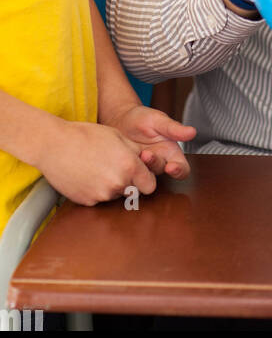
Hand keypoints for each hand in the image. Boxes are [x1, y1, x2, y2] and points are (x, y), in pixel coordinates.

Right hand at [36, 121, 158, 206]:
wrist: (55, 145)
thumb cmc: (86, 136)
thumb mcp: (118, 136)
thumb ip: (136, 152)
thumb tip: (146, 162)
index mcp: (129, 166)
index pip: (150, 185)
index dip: (146, 179)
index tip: (141, 174)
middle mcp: (117, 184)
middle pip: (133, 192)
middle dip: (130, 182)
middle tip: (115, 167)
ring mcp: (101, 195)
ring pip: (115, 195)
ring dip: (112, 185)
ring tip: (98, 167)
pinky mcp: (87, 202)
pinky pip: (99, 198)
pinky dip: (96, 190)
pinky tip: (87, 175)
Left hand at [108, 104, 195, 178]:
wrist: (120, 120)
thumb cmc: (142, 118)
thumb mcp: (158, 120)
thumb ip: (174, 128)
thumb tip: (193, 132)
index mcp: (171, 152)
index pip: (182, 169)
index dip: (179, 171)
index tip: (171, 166)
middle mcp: (159, 162)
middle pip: (163, 173)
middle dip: (155, 164)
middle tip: (146, 154)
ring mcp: (144, 168)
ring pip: (147, 177)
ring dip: (142, 168)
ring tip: (136, 153)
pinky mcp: (130, 171)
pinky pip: (132, 178)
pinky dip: (129, 171)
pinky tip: (125, 160)